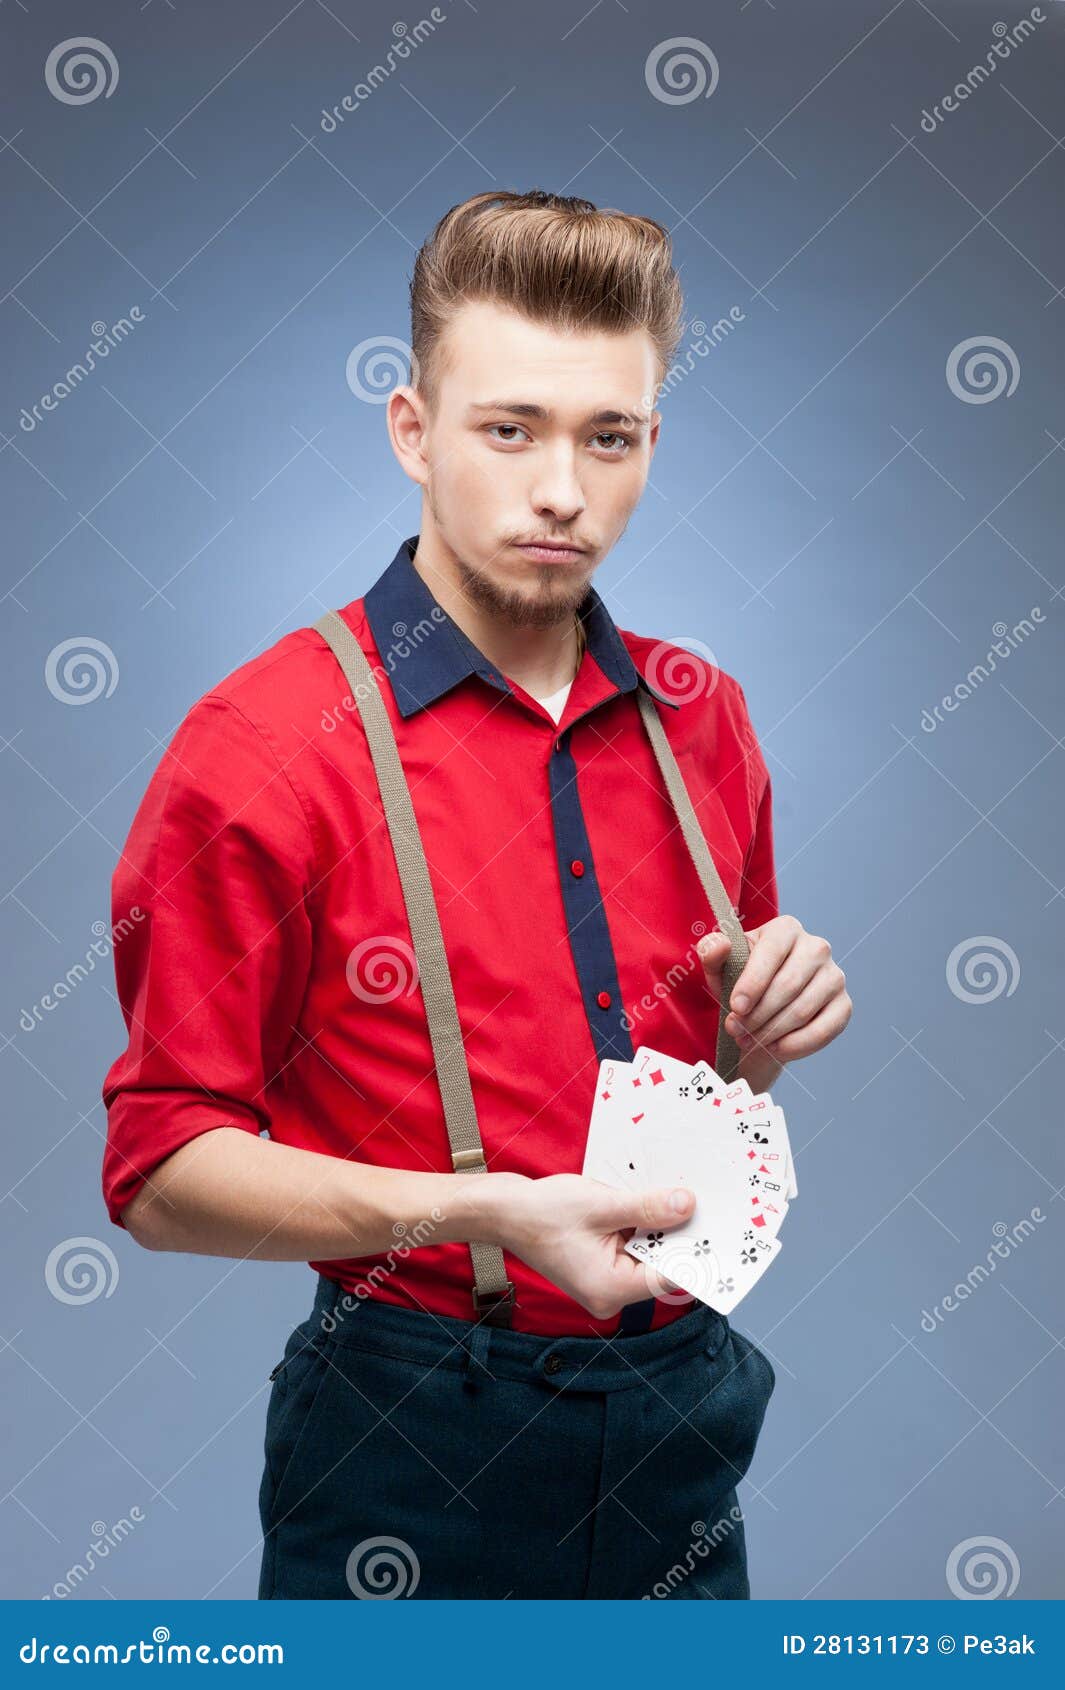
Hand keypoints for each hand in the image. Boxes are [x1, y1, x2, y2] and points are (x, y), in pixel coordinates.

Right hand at [498, 1173, 695, 1320]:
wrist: (504, 1212)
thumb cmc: (542, 1213)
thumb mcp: (602, 1205)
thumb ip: (647, 1208)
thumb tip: (687, 1205)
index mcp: (611, 1290)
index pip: (669, 1276)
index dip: (697, 1251)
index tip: (721, 1230)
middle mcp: (611, 1294)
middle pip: (661, 1264)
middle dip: (679, 1232)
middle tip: (704, 1201)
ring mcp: (606, 1281)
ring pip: (648, 1253)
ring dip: (660, 1225)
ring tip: (680, 1195)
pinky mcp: (601, 1265)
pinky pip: (633, 1246)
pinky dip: (642, 1225)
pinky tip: (652, 1200)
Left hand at [698, 916, 851, 1071]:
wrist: (763, 1011)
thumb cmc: (741, 983)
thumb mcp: (719, 968)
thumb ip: (711, 952)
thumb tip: (719, 945)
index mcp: (786, 929)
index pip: (772, 952)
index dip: (752, 983)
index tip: (735, 1008)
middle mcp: (817, 948)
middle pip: (788, 985)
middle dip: (758, 1014)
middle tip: (736, 1030)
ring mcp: (834, 976)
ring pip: (802, 1010)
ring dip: (771, 1033)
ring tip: (748, 1040)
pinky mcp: (843, 1006)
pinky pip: (823, 1030)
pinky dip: (795, 1045)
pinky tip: (774, 1049)